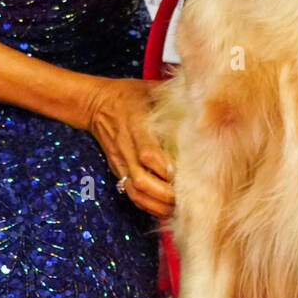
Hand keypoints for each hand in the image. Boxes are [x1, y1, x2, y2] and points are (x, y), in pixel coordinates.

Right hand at [84, 77, 175, 218]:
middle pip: (142, 181)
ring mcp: (120, 162)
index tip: (183, 173)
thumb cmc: (127, 94)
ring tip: (178, 208)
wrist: (94, 104)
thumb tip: (202, 100)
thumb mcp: (149, 88)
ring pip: (136, 193)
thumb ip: (173, 96)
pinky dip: (148, 206)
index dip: (165, 168)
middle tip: (188, 196)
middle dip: (166, 194)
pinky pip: (131, 194)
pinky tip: (164, 209)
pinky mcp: (118, 170)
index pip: (148, 154)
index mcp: (135, 125)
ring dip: (157, 205)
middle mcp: (126, 148)